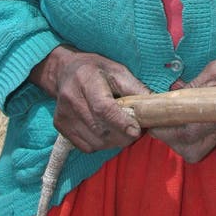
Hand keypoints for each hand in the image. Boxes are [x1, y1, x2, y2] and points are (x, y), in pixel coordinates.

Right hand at [29, 45, 150, 152]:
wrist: (65, 71)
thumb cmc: (96, 69)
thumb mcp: (118, 71)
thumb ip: (135, 88)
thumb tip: (154, 105)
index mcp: (86, 79)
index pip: (103, 108)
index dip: (121, 122)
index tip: (137, 130)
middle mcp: (71, 98)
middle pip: (100, 128)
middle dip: (122, 135)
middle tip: (135, 132)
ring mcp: (63, 114)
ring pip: (94, 141)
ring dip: (114, 142)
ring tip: (123, 131)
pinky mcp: (60, 126)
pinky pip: (86, 146)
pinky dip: (101, 144)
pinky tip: (108, 132)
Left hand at [149, 47, 215, 162]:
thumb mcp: (213, 70)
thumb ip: (192, 86)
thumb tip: (171, 94)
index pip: (184, 133)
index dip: (164, 130)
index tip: (152, 120)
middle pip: (190, 151)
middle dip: (170, 141)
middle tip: (159, 122)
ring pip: (198, 152)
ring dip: (180, 143)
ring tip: (171, 123)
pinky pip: (206, 143)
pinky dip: (191, 139)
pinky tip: (186, 121)